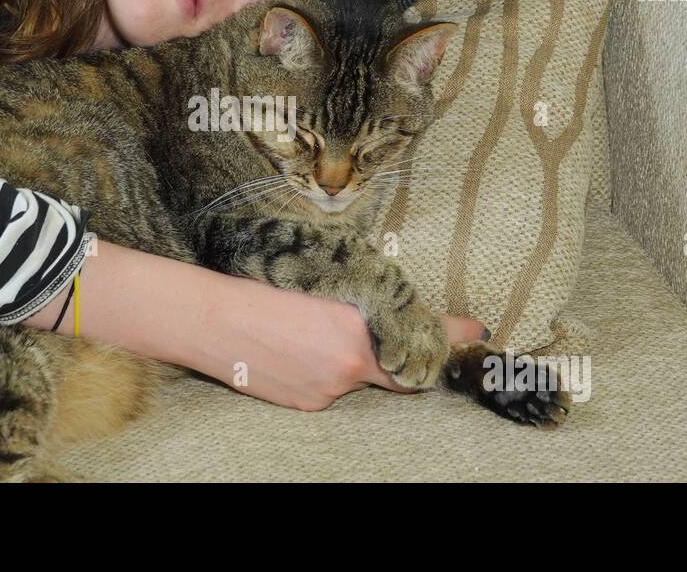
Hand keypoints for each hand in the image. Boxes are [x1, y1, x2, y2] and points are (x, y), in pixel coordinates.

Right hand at [197, 280, 487, 410]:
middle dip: (402, 353)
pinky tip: (294, 352)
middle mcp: (349, 366)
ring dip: (350, 360)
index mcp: (357, 327)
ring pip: (359, 377)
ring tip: (307, 334)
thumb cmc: (264, 286)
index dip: (451, 334)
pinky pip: (331, 388)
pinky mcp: (308, 404)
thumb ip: (364, 302)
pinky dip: (324, 372)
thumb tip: (391, 308)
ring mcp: (328, 390)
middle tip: (399, 338)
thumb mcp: (323, 281)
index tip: (474, 331)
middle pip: (397, 367)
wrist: (211, 320)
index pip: (422, 334)